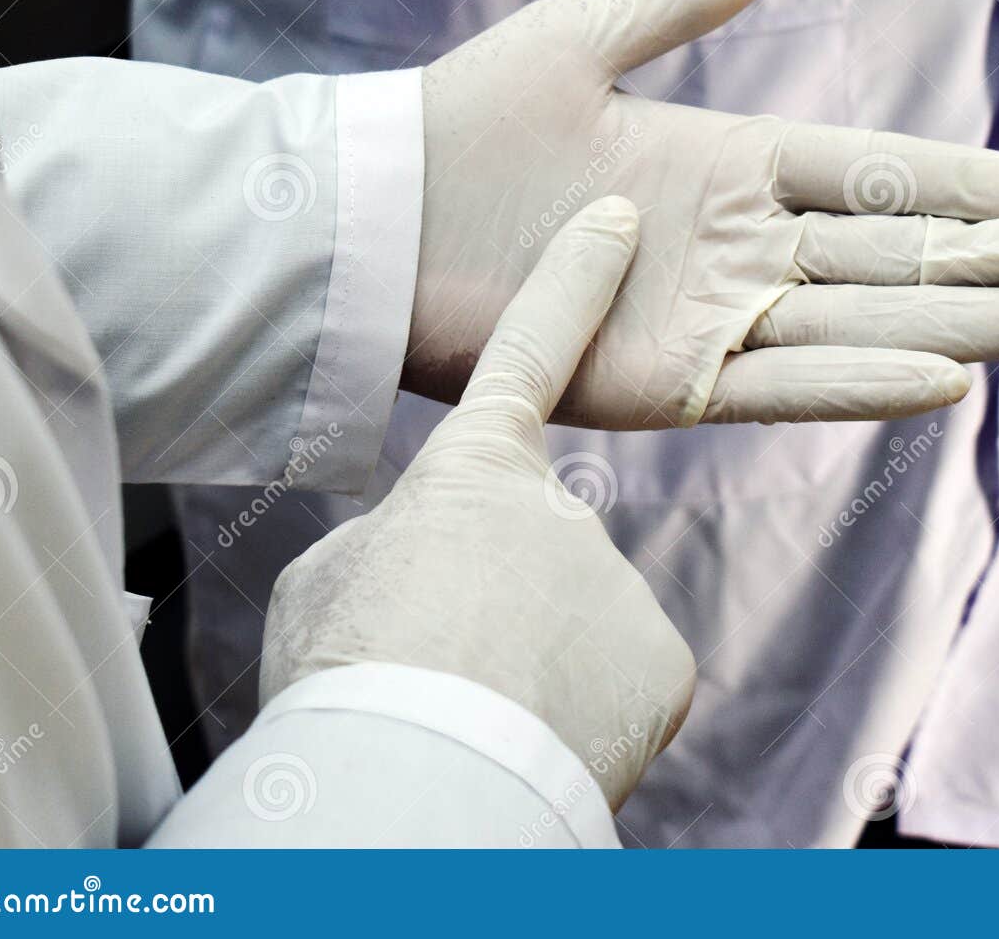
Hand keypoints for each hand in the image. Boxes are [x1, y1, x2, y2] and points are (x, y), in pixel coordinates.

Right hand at [263, 198, 693, 809]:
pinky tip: (537, 737)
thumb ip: (400, 543)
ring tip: (476, 710)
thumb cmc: (350, 671)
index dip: (573, 278)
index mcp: (472, 469)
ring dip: (535, 661)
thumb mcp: (333, 579)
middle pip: (536, 546)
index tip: (618, 219)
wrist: (414, 778)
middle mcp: (564, 507)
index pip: (531, 345)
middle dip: (500, 600)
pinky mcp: (664, 660)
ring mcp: (620, 581)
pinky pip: (622, 678)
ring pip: (577, 620)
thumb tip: (437, 559)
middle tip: (442, 662)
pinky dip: (585, 709)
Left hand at [406, 0, 998, 428]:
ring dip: (954, 324)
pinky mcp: (668, 383)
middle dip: (983, 258)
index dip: (960, 184)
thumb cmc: (463, 126)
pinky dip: (862, 384)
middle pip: (887, 255)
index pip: (873, 175)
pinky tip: (944, 378)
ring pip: (858, 324)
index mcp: (727, 161)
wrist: (376, 227)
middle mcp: (736, 246)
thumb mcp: (577, 41)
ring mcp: (709, 318)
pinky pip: (784, 385)